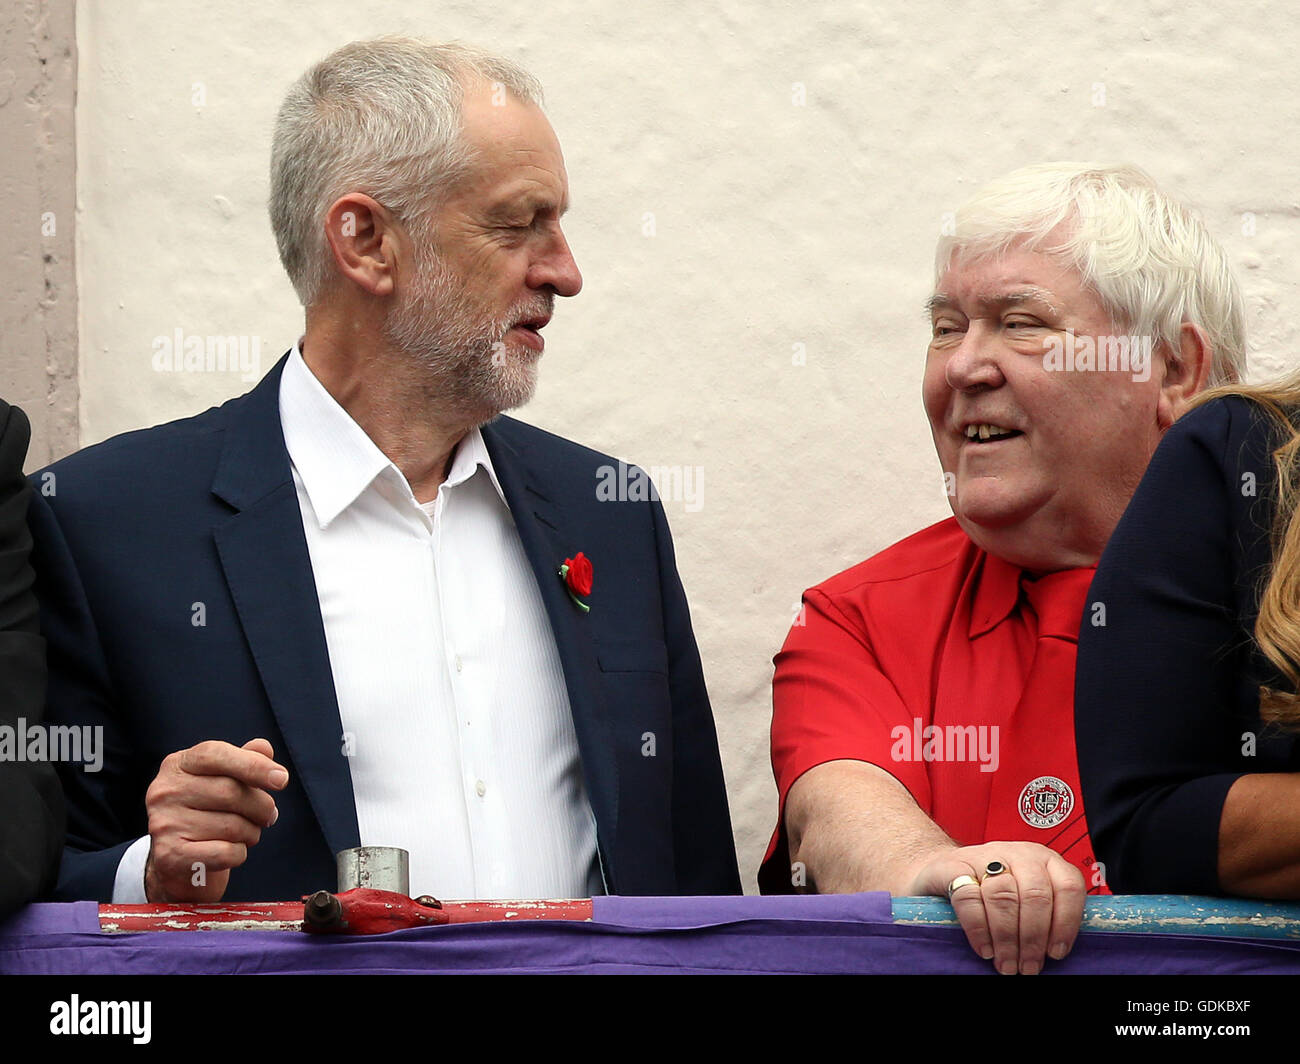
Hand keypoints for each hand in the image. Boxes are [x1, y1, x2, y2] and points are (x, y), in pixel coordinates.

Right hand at [143, 738, 288, 902]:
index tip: (282, 780)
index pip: (216, 755)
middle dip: (261, 806)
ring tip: (248, 833)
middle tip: (268, 816)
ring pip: (232, 826)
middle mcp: (164, 791)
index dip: (254, 765)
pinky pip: (225, 853)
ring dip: (252, 832)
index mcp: (178, 765)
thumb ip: (244, 759)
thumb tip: (264, 747)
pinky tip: (234, 850)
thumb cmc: (208, 811)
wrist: (178, 861)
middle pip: (230, 792)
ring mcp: (163, 823)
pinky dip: (240, 853)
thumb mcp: (223, 779)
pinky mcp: (169, 855)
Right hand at [904, 841, 1084, 974]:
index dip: (1065, 924)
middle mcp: (1018, 854)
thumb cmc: (992, 892)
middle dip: (1033, 938)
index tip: (1055, 953)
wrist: (941, 869)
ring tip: (1006, 963)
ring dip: (1007, 937)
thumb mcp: (1025, 896)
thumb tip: (1057, 954)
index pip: (1068, 886)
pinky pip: (968, 897)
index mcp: (1044, 860)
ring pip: (1003, 895)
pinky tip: (985, 949)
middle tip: (1027, 967)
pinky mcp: (953, 865)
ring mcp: (984, 856)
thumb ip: (1045, 914)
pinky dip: (978, 929)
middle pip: (1035, 895)